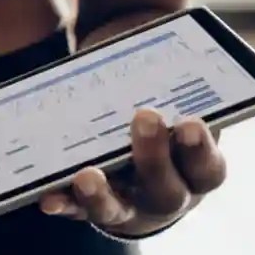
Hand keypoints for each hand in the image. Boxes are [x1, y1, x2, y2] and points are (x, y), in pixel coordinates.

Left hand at [38, 108, 226, 236]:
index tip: (191, 122)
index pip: (207, 168)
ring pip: (117, 210)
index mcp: (195, 173)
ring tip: (86, 175)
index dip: (200, 149)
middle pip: (165, 190)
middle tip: (145, 116)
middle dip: (154, 156)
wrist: (144, 180)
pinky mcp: (91, 210)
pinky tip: (48, 198)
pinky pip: (76, 211)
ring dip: (101, 194)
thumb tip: (142, 43)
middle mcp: (166, 198)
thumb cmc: (165, 131)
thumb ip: (168, 91)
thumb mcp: (177, 113)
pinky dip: (63, 204)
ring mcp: (128, 209)